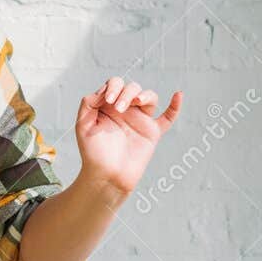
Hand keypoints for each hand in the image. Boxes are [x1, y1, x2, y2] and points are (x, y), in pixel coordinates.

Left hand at [75, 77, 181, 196]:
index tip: (107, 100)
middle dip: (126, 92)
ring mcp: (140, 120)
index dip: (113, 87)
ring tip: (136, 102)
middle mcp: (125, 110)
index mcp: (108, 106)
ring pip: (149, 97)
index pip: (114, 84)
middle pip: (132, 87)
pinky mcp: (152, 132)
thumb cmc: (93, 152)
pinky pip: (168, 117)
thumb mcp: (83, 124)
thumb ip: (88, 103)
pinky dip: (175, 106)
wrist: (107, 176)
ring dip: (144, 95)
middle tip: (119, 108)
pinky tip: (178, 95)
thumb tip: (103, 90)